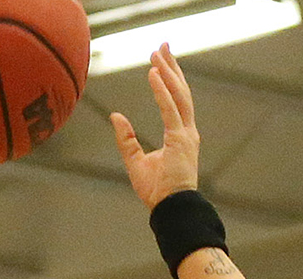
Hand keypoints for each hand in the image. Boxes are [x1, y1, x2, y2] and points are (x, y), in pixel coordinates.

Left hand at [110, 44, 200, 208]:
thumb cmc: (156, 191)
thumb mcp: (135, 160)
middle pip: (180, 91)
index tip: (160, 60)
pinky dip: (162, 90)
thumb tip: (115, 115)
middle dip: (172, 66)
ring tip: (158, 52)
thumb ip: (126, 137)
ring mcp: (187, 134)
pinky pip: (170, 109)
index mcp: (180, 135)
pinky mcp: (181, 139)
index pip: (175, 100)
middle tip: (162, 44)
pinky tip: (154, 74)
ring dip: (169, 72)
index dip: (168, 78)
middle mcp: (187, 131)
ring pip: (179, 95)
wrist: (169, 209)